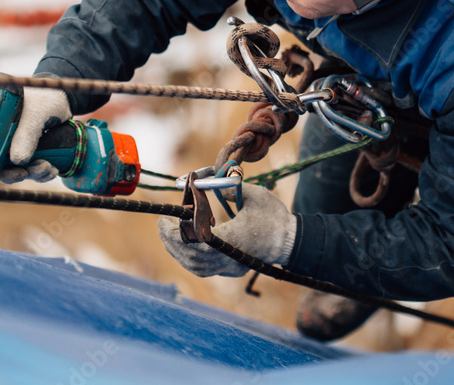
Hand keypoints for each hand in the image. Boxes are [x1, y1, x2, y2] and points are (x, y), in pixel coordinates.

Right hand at [0, 86, 71, 183]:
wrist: (64, 100)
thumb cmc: (45, 100)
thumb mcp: (36, 115)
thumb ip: (27, 135)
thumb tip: (17, 161)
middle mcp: (0, 139)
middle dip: (13, 174)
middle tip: (26, 173)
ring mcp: (15, 147)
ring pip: (17, 170)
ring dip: (32, 174)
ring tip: (47, 167)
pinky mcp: (30, 154)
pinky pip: (32, 170)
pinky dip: (42, 174)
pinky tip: (53, 170)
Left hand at [158, 183, 296, 277]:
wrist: (291, 240)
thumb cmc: (274, 216)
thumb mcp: (253, 195)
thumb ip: (229, 189)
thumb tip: (206, 184)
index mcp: (231, 239)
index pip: (194, 240)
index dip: (175, 232)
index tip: (165, 219)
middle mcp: (228, 257)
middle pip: (190, 257)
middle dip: (171, 242)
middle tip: (162, 225)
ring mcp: (230, 267)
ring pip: (195, 267)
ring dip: (178, 252)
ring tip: (169, 235)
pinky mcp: (232, 269)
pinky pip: (204, 270)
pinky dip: (190, 259)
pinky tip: (186, 246)